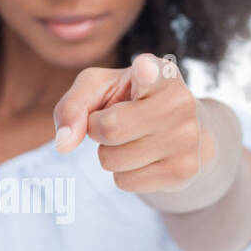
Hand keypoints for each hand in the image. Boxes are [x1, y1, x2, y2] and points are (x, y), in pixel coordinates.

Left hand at [52, 52, 216, 193]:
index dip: (145, 72)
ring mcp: (187, 138)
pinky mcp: (184, 171)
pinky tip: (144, 158)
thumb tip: (63, 143)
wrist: (178, 131)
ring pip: (113, 160)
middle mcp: (180, 102)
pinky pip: (125, 182)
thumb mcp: (99, 89)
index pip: (150, 72)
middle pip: (110, 129)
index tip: (144, 68)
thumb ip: (73, 105)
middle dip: (98, 130)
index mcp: (160, 73)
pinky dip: (124, 173)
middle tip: (117, 120)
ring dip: (110, 154)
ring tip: (134, 138)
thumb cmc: (130, 102)